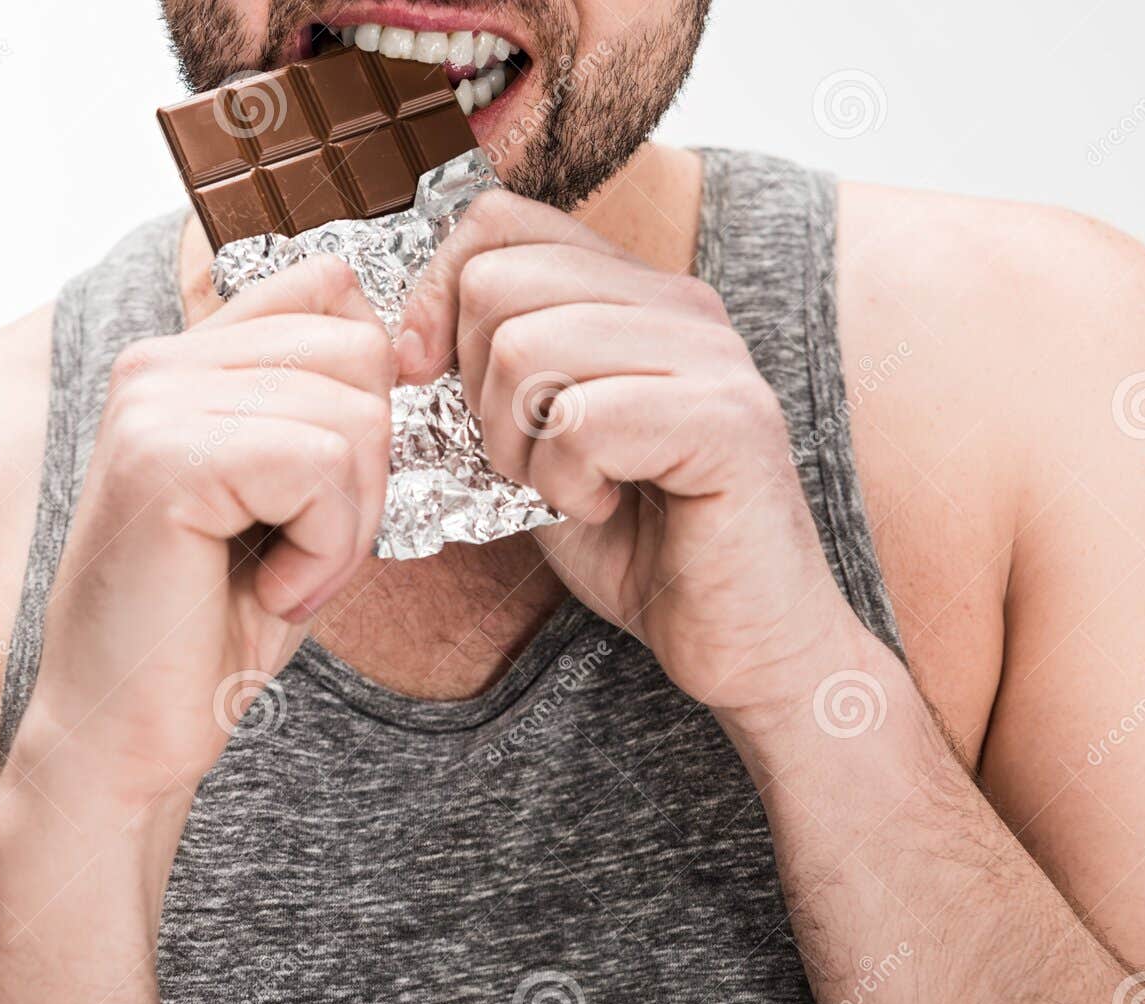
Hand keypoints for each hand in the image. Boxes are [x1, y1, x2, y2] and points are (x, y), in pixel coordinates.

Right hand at [19, 256, 393, 808]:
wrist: (129, 731)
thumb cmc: (213, 624)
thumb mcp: (293, 498)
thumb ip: (328, 409)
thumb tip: (411, 345)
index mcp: (188, 361)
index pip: (331, 287)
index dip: (375, 382)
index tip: (344, 478)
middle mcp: (160, 363)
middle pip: (361, 353)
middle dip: (367, 472)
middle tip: (303, 550)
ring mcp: (153, 404)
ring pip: (352, 416)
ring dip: (345, 524)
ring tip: (279, 574)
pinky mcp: (163, 459)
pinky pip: (320, 468)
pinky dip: (324, 550)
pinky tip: (267, 590)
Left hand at [398, 191, 864, 717]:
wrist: (739, 639)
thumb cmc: (638, 544)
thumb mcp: (535, 444)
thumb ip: (489, 377)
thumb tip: (404, 340)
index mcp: (634, 291)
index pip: (499, 223)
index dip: (436, 297)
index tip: (428, 376)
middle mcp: (680, 302)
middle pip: (498, 283)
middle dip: (477, 391)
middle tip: (527, 458)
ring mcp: (711, 355)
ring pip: (528, 348)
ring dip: (518, 445)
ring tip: (570, 486)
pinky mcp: (726, 421)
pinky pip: (579, 420)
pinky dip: (565, 485)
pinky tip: (606, 507)